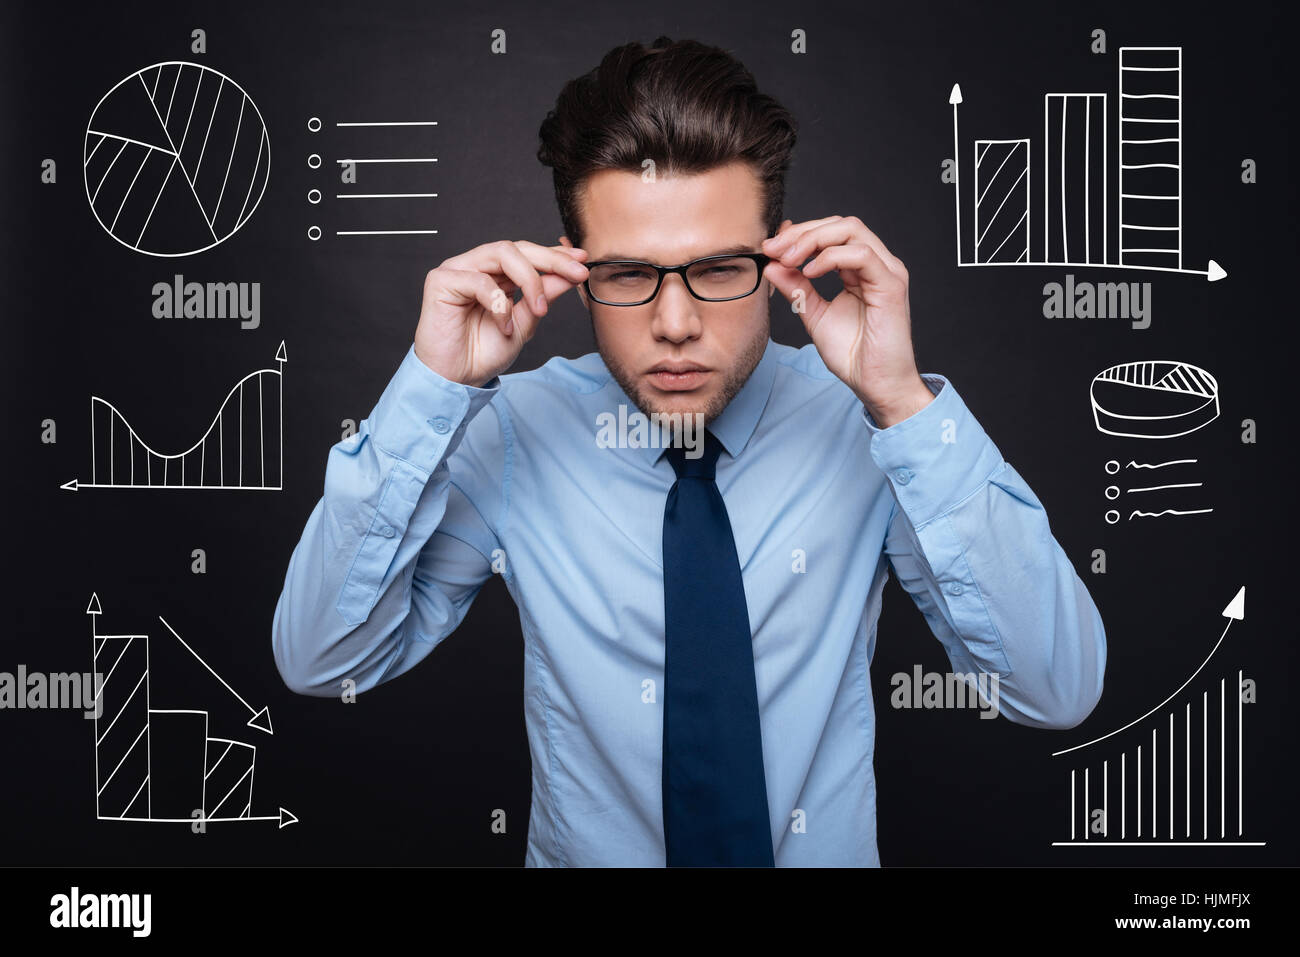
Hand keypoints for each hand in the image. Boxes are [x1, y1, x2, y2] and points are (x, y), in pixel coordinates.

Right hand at [413, 240, 588, 386]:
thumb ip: (543, 297)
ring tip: (540, 309)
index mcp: (496, 275)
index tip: (582, 260)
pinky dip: (499, 304)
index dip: (555, 254)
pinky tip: (504, 326)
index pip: (527, 254)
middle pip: (517, 247)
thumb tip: (569, 276)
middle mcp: (477, 267)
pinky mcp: (441, 280)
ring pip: (502, 253)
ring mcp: (458, 270)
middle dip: (551, 259)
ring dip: (529, 280)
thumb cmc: (482, 354)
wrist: (457, 379)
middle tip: (576, 272)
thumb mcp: (525, 325)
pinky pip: (479, 280)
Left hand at [762, 216, 931, 427]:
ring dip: (813, 240)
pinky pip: (861, 255)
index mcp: (861, 269)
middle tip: (774, 249)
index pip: (831, 233)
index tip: (770, 249)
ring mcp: (886, 271)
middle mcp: (876, 264)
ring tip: (789, 259)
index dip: (799, 235)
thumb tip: (772, 265)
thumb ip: (796, 289)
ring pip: (851, 230)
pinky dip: (831, 257)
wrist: (876, 385)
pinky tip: (809, 272)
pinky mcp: (891, 284)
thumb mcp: (814, 315)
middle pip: (840, 225)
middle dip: (802, 232)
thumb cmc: (854, 355)